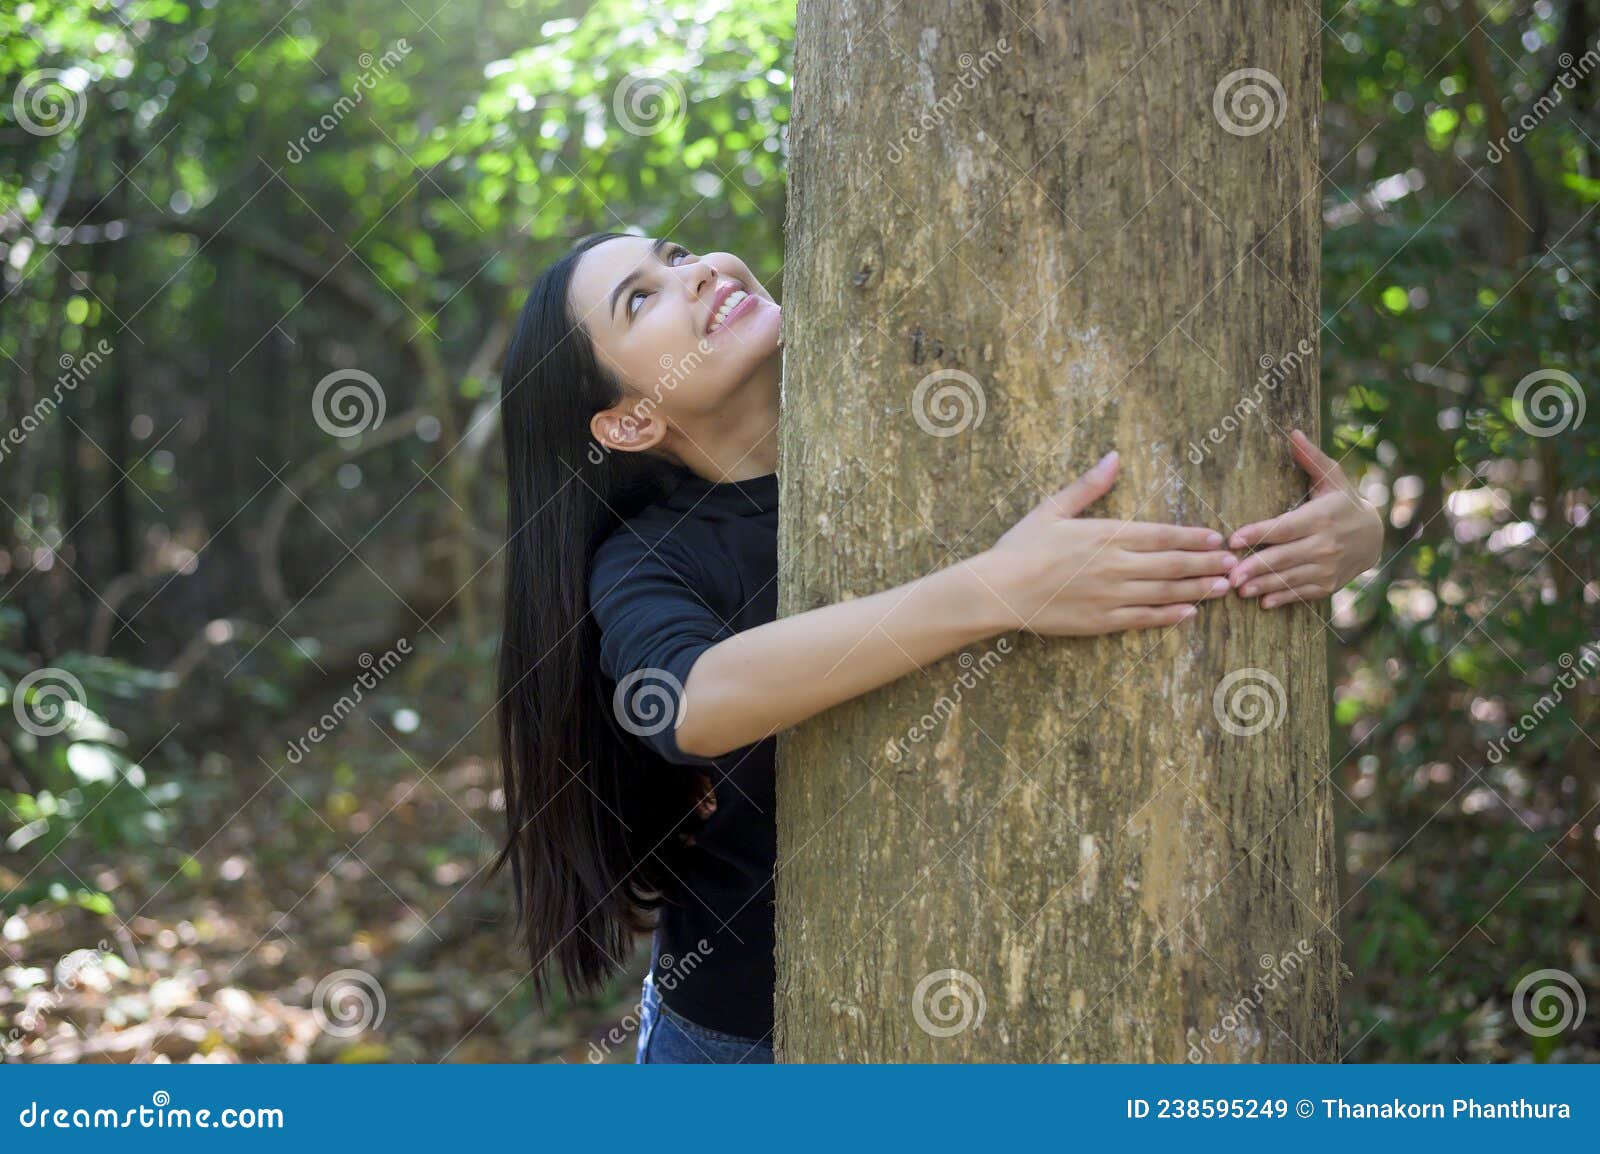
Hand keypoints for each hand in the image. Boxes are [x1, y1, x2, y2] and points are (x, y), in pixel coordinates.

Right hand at [978, 451, 1237, 635]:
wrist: (999, 591)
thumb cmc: (1020, 548)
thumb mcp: (1052, 509)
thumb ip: (1089, 486)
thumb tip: (1113, 458)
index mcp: (1107, 534)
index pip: (1162, 534)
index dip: (1193, 536)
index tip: (1216, 537)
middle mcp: (1116, 565)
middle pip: (1173, 564)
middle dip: (1206, 563)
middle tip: (1232, 563)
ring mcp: (1111, 596)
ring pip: (1165, 592)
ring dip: (1197, 588)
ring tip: (1221, 587)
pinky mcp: (1102, 621)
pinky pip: (1144, 619)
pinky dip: (1169, 616)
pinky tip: (1188, 613)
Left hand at [1226, 430, 1382, 608]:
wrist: (1374, 536)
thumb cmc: (1343, 501)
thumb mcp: (1332, 477)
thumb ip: (1310, 458)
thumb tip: (1293, 432)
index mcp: (1321, 517)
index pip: (1285, 527)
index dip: (1259, 533)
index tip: (1234, 539)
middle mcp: (1325, 544)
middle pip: (1284, 557)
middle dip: (1255, 566)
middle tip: (1229, 574)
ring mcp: (1327, 567)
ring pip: (1290, 578)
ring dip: (1264, 585)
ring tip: (1238, 589)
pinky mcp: (1328, 584)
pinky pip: (1302, 593)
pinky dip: (1283, 598)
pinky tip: (1263, 602)